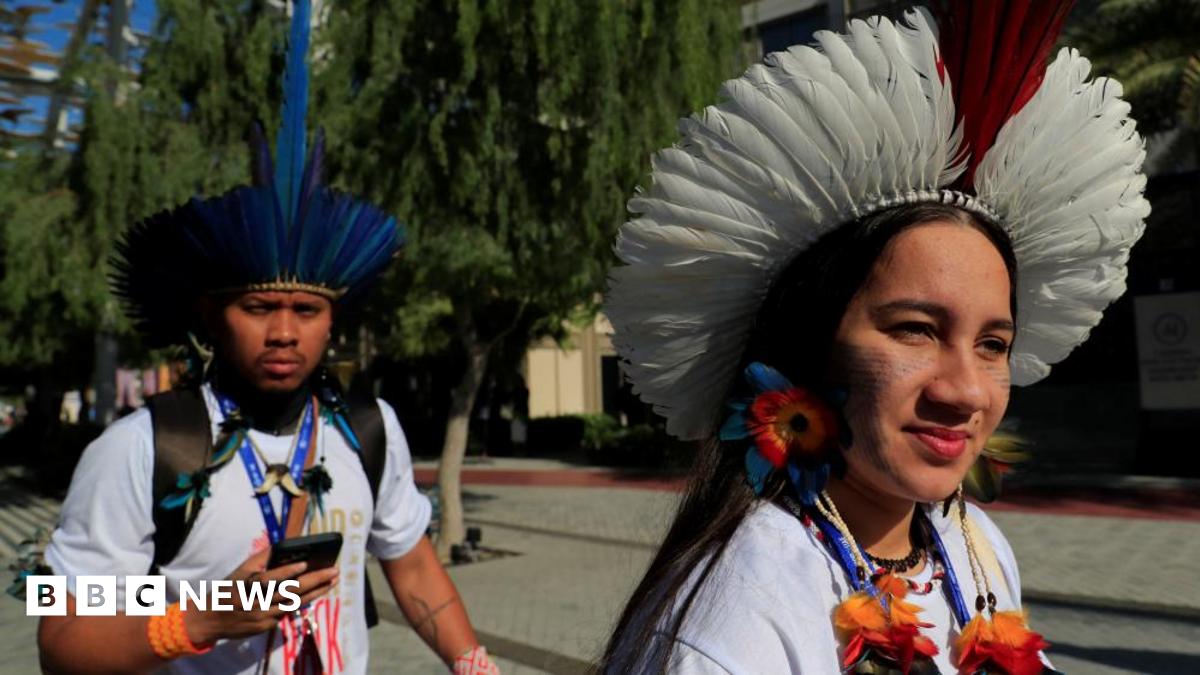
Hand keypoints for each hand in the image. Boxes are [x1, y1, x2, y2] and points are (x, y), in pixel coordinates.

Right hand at [181, 547, 338, 643]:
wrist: (211, 618)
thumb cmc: (230, 588)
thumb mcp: (241, 571)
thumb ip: (261, 558)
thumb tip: (282, 546)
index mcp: (249, 584)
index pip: (269, 578)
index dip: (287, 571)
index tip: (305, 563)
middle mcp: (257, 601)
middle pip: (290, 591)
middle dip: (315, 580)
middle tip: (334, 571)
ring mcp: (262, 616)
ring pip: (295, 603)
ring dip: (316, 592)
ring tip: (333, 581)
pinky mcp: (266, 627)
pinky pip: (286, 612)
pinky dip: (302, 602)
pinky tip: (317, 592)